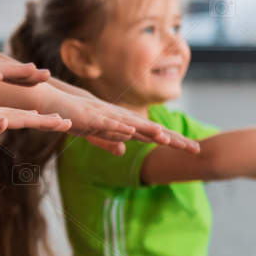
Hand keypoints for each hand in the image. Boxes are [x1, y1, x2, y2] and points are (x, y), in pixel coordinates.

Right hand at [40, 88, 198, 152]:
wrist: (59, 103)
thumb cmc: (78, 119)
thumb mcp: (96, 135)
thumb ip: (110, 142)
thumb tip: (123, 152)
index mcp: (126, 125)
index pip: (155, 135)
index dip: (174, 141)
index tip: (194, 149)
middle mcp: (123, 120)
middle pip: (152, 131)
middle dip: (173, 140)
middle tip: (196, 149)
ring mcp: (109, 118)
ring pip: (134, 126)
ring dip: (150, 132)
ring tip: (167, 139)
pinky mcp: (92, 118)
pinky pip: (108, 124)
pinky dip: (120, 127)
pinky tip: (130, 131)